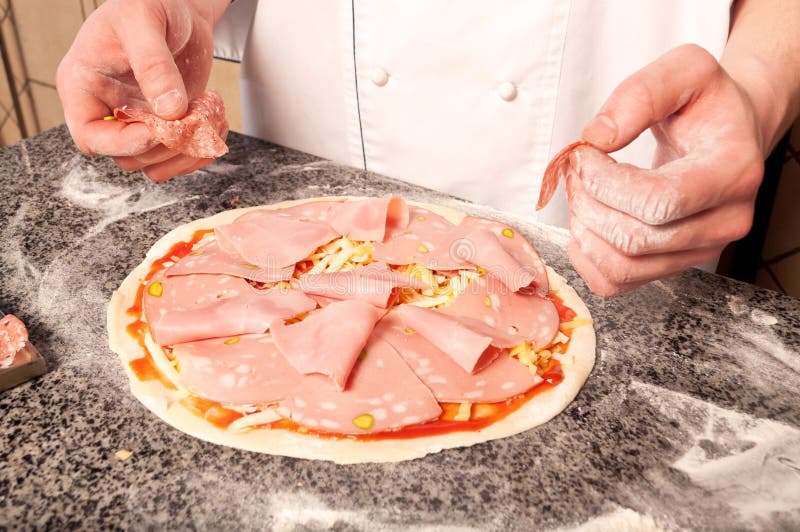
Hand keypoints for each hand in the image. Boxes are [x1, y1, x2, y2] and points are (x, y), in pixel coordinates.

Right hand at [56, 0, 226, 180]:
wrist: (179, 6)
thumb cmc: (147, 2)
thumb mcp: (142, 20)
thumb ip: (153, 64)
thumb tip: (169, 111)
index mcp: (83, 87)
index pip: (91, 138)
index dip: (123, 143)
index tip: (158, 129)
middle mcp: (108, 110)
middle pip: (127, 159)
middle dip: (164, 146)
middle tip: (192, 118)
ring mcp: (139, 122)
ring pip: (155, 165)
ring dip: (186, 152)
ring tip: (207, 118)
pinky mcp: (167, 127)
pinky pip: (179, 158)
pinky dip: (201, 149)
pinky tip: (214, 122)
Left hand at [564, 44, 763, 295]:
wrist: (727, 133)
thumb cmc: (706, 104)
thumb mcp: (683, 69)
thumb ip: (640, 93)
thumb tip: (598, 138)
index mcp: (734, 172)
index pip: (660, 201)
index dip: (605, 181)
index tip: (584, 152)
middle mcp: (726, 221)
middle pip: (636, 239)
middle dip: (588, 202)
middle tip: (576, 169)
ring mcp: (701, 250)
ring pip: (623, 267)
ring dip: (584, 231)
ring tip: (581, 193)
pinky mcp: (674, 266)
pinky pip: (617, 283)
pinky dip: (587, 257)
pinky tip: (587, 222)